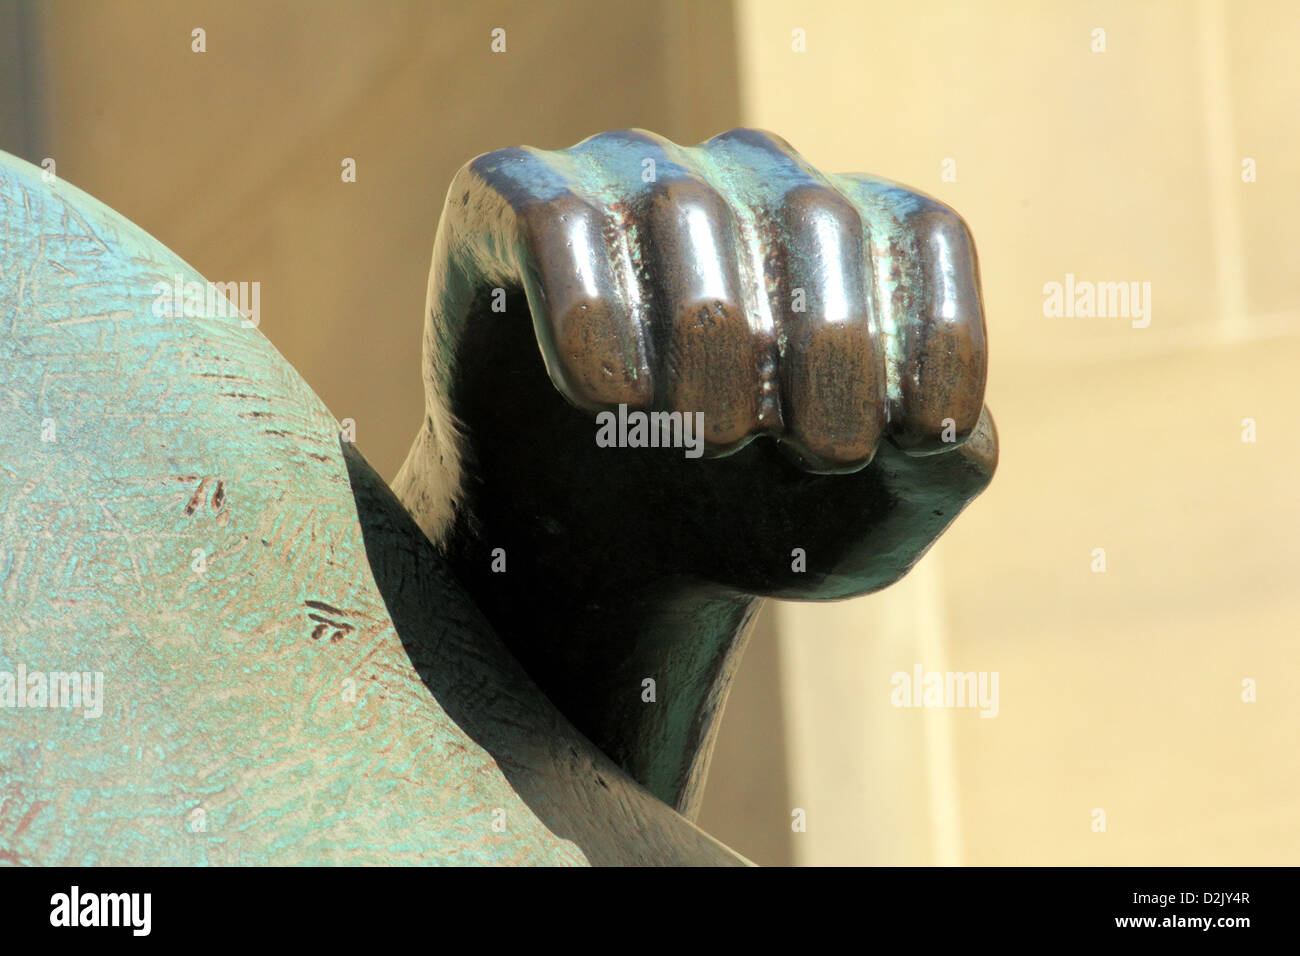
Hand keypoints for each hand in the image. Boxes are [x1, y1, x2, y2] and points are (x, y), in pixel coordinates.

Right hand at [392, 128, 996, 809]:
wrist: (599, 549)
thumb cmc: (746, 518)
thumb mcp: (864, 524)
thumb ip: (944, 470)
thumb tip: (959, 418)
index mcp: (851, 238)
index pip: (923, 237)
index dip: (929, 343)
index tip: (898, 446)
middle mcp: (747, 181)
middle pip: (815, 220)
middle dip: (823, 361)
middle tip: (795, 454)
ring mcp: (632, 178)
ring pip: (689, 210)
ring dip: (709, 351)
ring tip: (698, 438)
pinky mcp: (517, 198)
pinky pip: (557, 219)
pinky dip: (589, 316)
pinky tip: (604, 399)